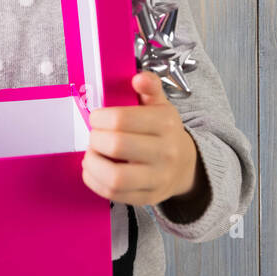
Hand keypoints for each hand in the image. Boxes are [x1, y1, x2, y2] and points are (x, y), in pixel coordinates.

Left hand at [82, 70, 200, 206]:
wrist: (185, 166)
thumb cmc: (164, 132)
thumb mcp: (161, 105)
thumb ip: (150, 87)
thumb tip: (138, 78)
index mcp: (166, 123)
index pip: (122, 119)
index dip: (99, 118)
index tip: (96, 118)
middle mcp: (166, 151)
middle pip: (116, 146)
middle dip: (95, 139)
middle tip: (94, 136)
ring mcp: (157, 178)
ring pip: (115, 177)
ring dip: (93, 164)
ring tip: (92, 155)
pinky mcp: (147, 197)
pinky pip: (113, 194)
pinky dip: (95, 181)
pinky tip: (94, 170)